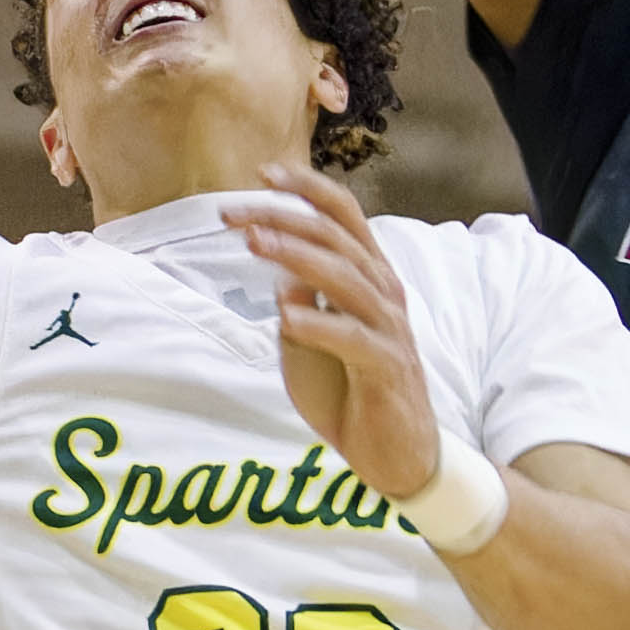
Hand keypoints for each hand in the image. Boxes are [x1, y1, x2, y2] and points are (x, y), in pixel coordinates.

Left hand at [220, 161, 446, 506]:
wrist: (397, 455)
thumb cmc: (351, 392)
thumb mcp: (312, 340)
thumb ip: (299, 302)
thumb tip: (280, 274)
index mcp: (370, 276)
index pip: (344, 216)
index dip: (307, 190)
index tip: (263, 174)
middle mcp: (384, 292)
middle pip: (336, 238)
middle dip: (282, 219)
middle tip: (232, 213)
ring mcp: (389, 329)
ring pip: (346, 278)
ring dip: (297, 257)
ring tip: (254, 243)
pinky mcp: (387, 368)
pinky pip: (353, 338)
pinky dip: (319, 325)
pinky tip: (286, 317)